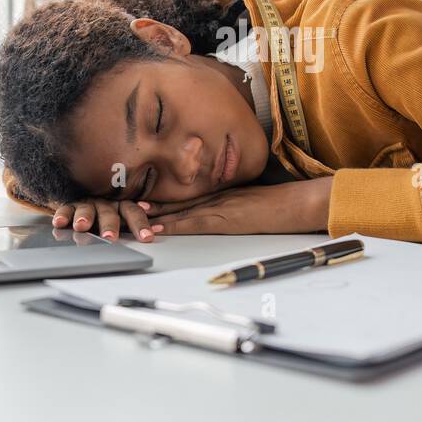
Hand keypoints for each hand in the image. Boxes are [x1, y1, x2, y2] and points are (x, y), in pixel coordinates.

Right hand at [50, 198, 162, 241]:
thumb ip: (139, 225)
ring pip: (87, 209)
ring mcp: (88, 204)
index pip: (134, 213)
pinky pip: (66, 209)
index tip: (147, 238)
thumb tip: (161, 229)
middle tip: (110, 237)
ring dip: (84, 217)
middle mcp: (106, 204)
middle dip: (109, 225)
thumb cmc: (113, 217)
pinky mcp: (70, 207)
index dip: (141, 225)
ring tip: (82, 226)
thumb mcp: (127, 221)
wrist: (89, 207)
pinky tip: (59, 223)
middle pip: (109, 213)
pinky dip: (62, 215)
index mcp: (123, 206)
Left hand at [145, 177, 333, 235]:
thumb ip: (234, 203)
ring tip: (134, 214)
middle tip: (127, 202)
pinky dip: (174, 225)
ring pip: (180, 210)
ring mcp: (218, 207)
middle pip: (178, 200)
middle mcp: (215, 197)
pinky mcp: (223, 218)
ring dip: (156, 213)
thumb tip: (224, 211)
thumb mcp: (251, 200)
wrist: (295, 204)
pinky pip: (193, 222)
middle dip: (153, 203)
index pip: (188, 195)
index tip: (145, 196)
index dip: (165, 197)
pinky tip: (159, 227)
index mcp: (221, 193)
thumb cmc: (279, 204)